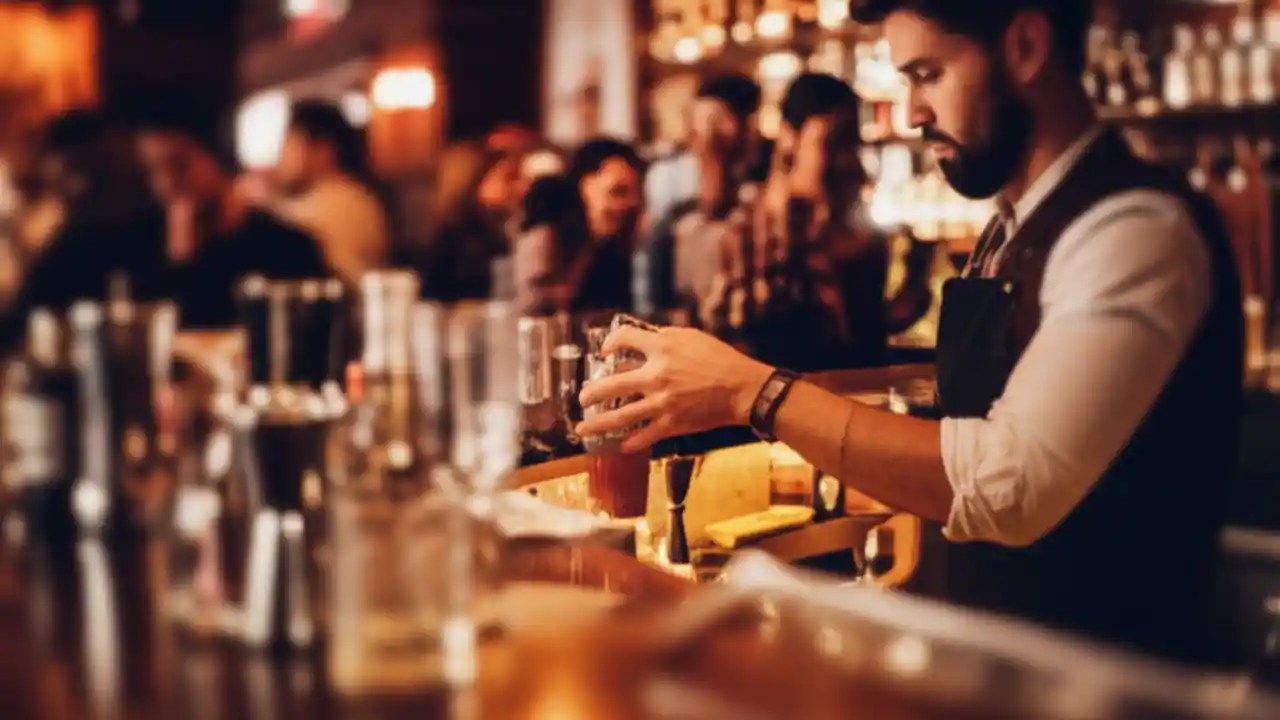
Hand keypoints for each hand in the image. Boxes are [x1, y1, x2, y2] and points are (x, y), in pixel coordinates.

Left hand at [577, 326, 773, 452]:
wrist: (742, 389)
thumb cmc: (720, 359)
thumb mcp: (691, 336)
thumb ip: (664, 337)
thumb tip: (643, 338)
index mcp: (661, 349)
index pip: (623, 339)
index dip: (609, 343)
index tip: (604, 351)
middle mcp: (656, 375)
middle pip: (610, 384)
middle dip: (591, 392)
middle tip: (582, 397)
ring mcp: (661, 403)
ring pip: (619, 416)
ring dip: (597, 423)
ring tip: (582, 428)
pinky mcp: (671, 424)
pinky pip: (644, 436)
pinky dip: (630, 442)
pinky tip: (620, 445)